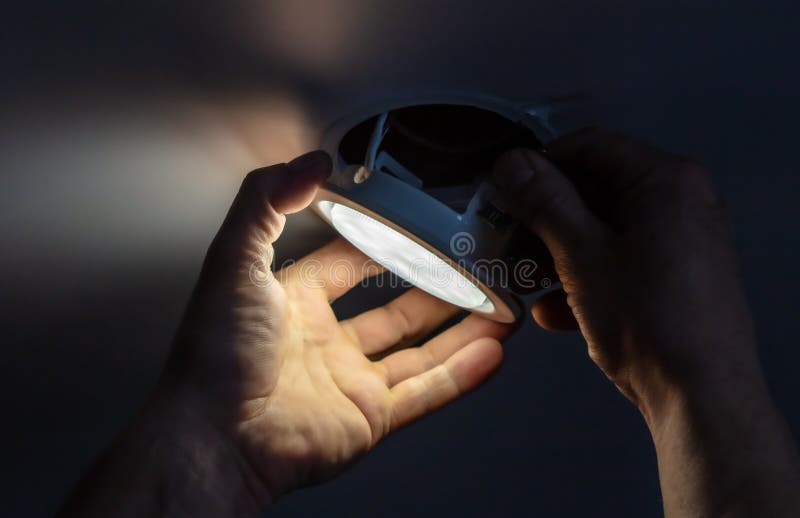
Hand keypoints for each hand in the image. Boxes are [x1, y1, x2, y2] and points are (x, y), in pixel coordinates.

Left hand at [59, 150, 510, 517]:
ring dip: (461, 330)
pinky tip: (491, 353)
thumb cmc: (213, 356)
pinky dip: (462, 375)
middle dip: (436, 289)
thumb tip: (309, 163)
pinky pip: (426, 393)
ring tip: (497, 308)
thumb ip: (265, 204)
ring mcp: (350, 382)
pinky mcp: (368, 419)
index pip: (350, 262)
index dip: (386, 244)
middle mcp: (325, 342)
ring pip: (420, 352)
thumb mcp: (234, 261)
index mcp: (295, 301)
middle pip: (395, 310)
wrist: (214, 438)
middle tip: (472, 270)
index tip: (421, 228)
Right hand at [492, 128, 799, 516]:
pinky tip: (555, 313)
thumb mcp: (581, 255)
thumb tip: (511, 160)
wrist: (701, 397)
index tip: (502, 195)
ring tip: (524, 282)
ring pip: (606, 230)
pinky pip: (623, 261)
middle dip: (545, 218)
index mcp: (665, 180)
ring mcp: (682, 241)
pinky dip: (588, 278)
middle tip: (505, 240)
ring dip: (559, 253)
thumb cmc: (643, 316)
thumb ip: (544, 201)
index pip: (589, 147)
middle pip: (597, 190)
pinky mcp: (678, 277)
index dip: (538, 167)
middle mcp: (681, 201)